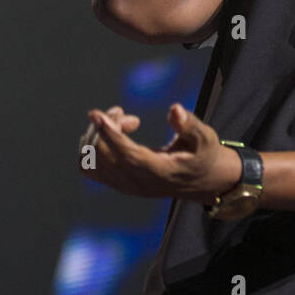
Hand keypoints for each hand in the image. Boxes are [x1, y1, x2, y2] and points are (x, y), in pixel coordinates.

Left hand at [79, 103, 241, 202]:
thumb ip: (190, 125)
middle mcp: (137, 182)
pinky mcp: (117, 183)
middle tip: (132, 117)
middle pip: (102, 154)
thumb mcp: (206, 138)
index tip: (96, 114)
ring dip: (97, 134)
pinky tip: (110, 133)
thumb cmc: (204, 155)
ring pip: (90, 160)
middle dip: (108, 126)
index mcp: (159, 172)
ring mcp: (124, 185)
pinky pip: (88, 167)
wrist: (202, 181)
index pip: (126, 154)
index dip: (109, 134)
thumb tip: (175, 109)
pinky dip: (90, 147)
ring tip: (124, 121)